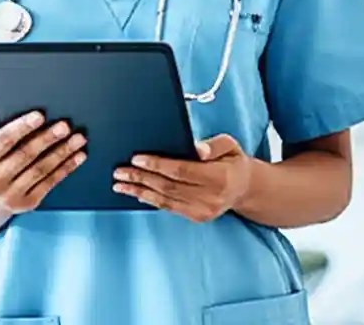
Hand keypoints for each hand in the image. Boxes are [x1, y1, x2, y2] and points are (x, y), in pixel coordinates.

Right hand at [0, 111, 87, 216]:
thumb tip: (31, 113)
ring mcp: (11, 195)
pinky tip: (78, 156)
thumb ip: (1, 132)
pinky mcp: (27, 204)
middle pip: (25, 156)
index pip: (3, 141)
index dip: (22, 127)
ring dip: (62, 153)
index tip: (39, 115)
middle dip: (47, 139)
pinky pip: (50, 183)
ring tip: (78, 139)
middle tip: (64, 126)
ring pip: (41, 170)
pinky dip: (66, 168)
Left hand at [112, 134, 251, 222]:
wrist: (244, 188)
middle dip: (141, 178)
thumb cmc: (232, 162)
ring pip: (165, 199)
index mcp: (220, 177)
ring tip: (120, 185)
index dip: (157, 165)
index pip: (182, 171)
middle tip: (119, 171)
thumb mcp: (230, 145)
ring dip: (139, 191)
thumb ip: (213, 145)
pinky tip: (136, 193)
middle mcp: (211, 197)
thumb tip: (197, 149)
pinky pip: (169, 207)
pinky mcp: (197, 217)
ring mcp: (204, 210)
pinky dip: (150, 200)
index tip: (136, 158)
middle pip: (168, 186)